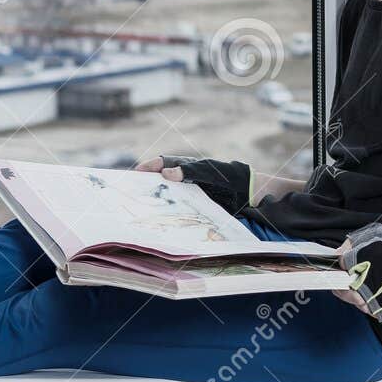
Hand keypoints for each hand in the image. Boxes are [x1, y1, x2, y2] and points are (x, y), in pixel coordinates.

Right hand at [134, 154, 252, 214]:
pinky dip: (169, 211)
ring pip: (168, 195)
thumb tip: (164, 173)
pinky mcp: (194, 205)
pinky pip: (178, 207)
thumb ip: (188, 171)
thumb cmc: (228, 177)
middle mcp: (185, 179)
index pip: (162, 163)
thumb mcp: (207, 172)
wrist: (248, 193)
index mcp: (186, 166)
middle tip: (133, 193)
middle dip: (147, 185)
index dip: (148, 167)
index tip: (135, 174)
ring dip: (157, 200)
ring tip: (143, 208)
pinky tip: (163, 219)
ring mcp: (189, 192)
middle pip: (161, 180)